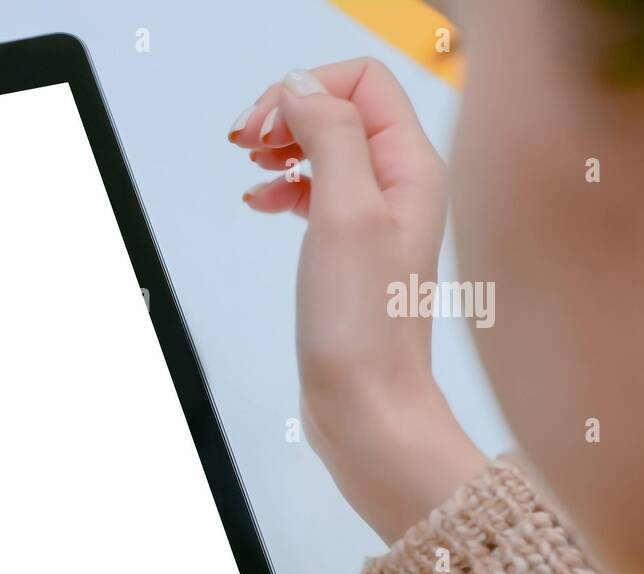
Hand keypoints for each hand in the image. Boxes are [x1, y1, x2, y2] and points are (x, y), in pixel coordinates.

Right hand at [230, 59, 485, 542]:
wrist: (368, 407)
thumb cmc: (364, 328)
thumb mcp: (345, 213)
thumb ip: (329, 136)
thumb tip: (300, 88)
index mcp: (412, 168)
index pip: (363, 82)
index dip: (304, 90)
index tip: (261, 128)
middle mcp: (400, 187)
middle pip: (341, 109)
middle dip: (287, 112)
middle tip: (246, 142)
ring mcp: (375, 220)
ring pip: (324, 150)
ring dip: (282, 147)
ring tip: (251, 167)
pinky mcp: (349, 253)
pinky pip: (315, 193)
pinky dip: (283, 186)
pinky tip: (261, 202)